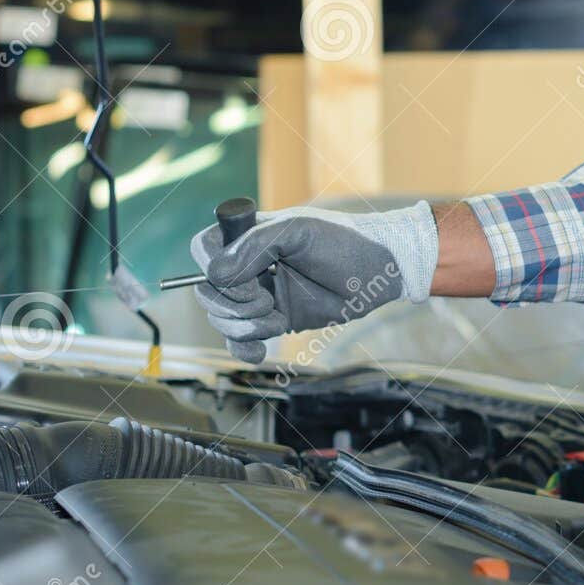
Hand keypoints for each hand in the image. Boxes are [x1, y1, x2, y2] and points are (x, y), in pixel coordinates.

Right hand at [191, 203, 439, 362]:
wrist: (380, 272)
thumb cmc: (344, 241)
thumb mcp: (299, 232)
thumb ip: (256, 244)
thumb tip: (216, 272)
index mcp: (249, 235)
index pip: (203, 250)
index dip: (214, 270)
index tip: (247, 279)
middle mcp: (248, 265)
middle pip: (207, 291)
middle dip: (232, 304)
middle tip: (266, 302)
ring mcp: (260, 293)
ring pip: (222, 318)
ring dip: (245, 327)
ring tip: (277, 319)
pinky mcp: (274, 319)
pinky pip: (241, 341)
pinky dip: (243, 349)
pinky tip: (259, 352)